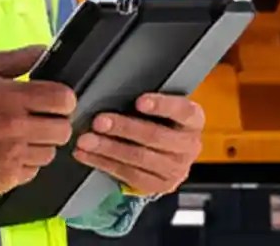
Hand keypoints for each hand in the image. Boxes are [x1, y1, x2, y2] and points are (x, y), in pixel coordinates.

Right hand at [0, 45, 76, 196]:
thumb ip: (17, 59)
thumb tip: (44, 50)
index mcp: (12, 98)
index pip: (63, 99)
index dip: (62, 99)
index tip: (55, 101)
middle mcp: (15, 128)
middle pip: (63, 129)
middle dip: (55, 123)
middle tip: (40, 120)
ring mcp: (13, 156)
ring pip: (51, 152)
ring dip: (41, 144)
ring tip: (21, 137)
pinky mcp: (8, 178)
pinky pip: (35, 170)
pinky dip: (27, 163)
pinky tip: (10, 153)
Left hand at [72, 93, 203, 196]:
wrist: (168, 157)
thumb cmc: (160, 124)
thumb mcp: (162, 110)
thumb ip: (145, 103)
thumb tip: (112, 92)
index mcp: (193, 121)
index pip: (182, 111)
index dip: (161, 106)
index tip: (139, 101)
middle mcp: (189, 146)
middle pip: (155, 136)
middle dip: (123, 128)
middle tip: (99, 121)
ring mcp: (176, 169)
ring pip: (139, 157)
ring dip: (108, 148)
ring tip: (87, 140)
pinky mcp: (159, 185)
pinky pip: (128, 174)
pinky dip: (104, 163)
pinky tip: (88, 155)